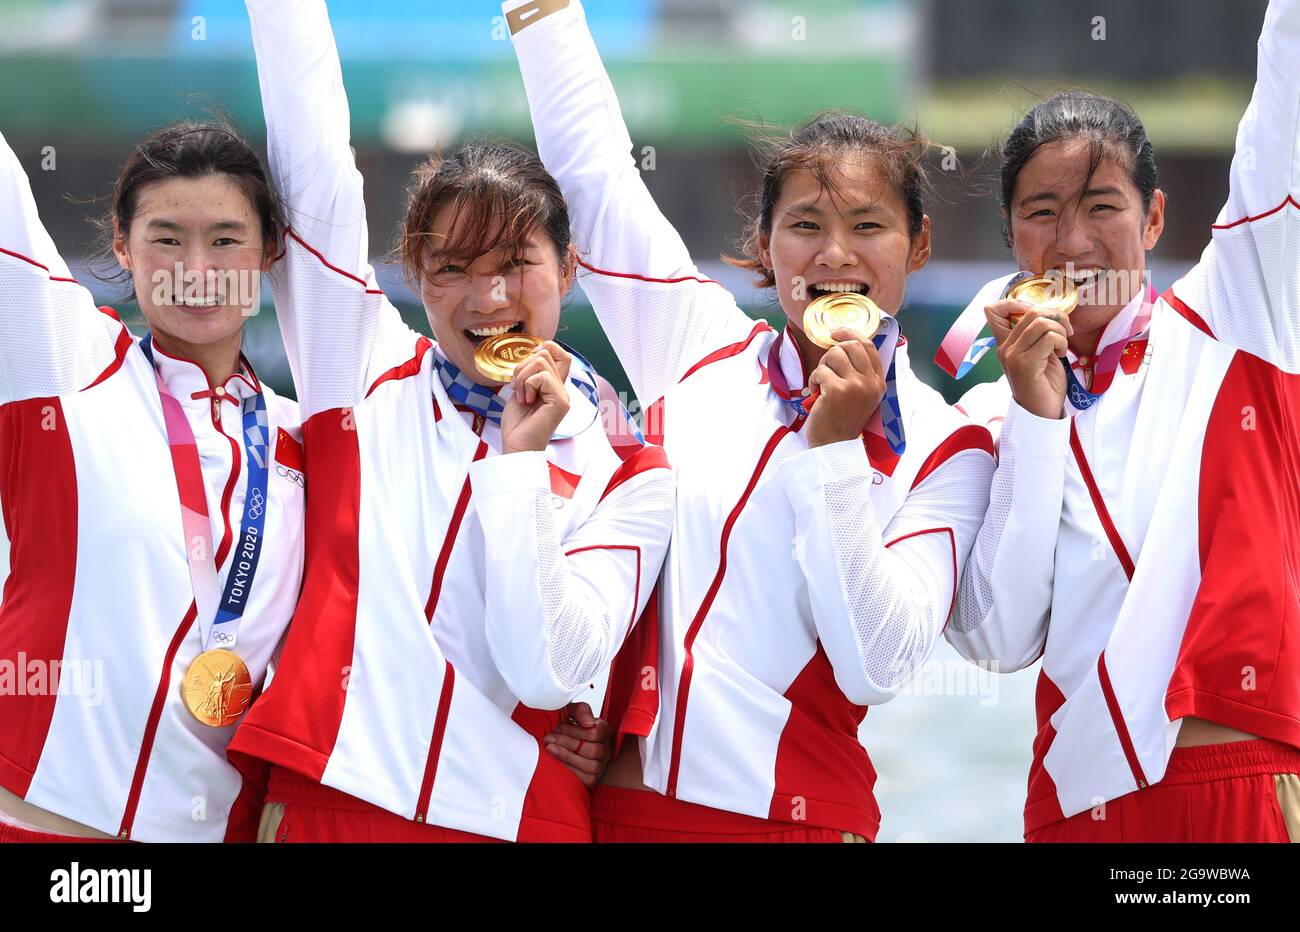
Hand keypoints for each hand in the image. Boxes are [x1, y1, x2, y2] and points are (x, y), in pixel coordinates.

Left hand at [500, 340, 571, 453]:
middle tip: (517, 388)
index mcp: (554, 386)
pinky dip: (527, 385)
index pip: (560, 354)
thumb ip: (530, 373)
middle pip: (547, 352)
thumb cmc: (517, 424)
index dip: (544, 348)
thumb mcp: (521, 390)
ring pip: (542, 361)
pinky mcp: (560, 402)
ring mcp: (563, 395)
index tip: (526, 367)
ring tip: (522, 396)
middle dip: (523, 366)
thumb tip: (535, 351)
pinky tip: (526, 401)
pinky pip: (542, 377)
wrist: (516, 446)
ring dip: (522, 377)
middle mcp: (562, 389)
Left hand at [542, 702, 613, 788]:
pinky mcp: (592, 779)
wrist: (554, 739)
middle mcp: (606, 749)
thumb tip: (589, 723)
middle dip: (567, 743)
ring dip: (566, 756)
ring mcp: (601, 765)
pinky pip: (586, 779)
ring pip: (590, 766)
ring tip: (550, 748)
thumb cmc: (564, 724)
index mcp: (605, 731)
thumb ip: (581, 710)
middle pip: (593, 750)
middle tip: (549, 738)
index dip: (574, 730)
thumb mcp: (570, 712)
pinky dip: (569, 769)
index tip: (557, 727)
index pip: (596, 732)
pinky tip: (556, 761)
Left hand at [804, 328, 886, 448]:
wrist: (834, 446)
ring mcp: (856, 385)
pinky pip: (820, 370)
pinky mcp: (838, 390)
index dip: (849, 334)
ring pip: (833, 355)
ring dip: (821, 368)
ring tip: (821, 385)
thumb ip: (859, 372)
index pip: (868, 345)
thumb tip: (842, 343)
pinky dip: (813, 380)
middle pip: (850, 345)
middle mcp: (871, 382)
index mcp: (879, 382)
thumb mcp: (860, 395)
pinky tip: (816, 395)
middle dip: (832, 354)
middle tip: (825, 371)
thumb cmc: (842, 420)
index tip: (834, 333)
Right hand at [986, 301, 1072, 419]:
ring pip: (1041, 322)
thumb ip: (1038, 334)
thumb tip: (1050, 312)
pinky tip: (1060, 355)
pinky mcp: (1025, 364)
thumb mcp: (1040, 354)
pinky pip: (1049, 337)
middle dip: (1056, 316)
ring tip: (1062, 346)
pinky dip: (1061, 342)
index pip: (994, 310)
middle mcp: (1004, 348)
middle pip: (1030, 311)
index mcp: (1005, 344)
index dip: (1016, 302)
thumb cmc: (1044, 384)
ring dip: (1060, 331)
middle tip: (1065, 333)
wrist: (1043, 414)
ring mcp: (1013, 356)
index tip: (1040, 315)